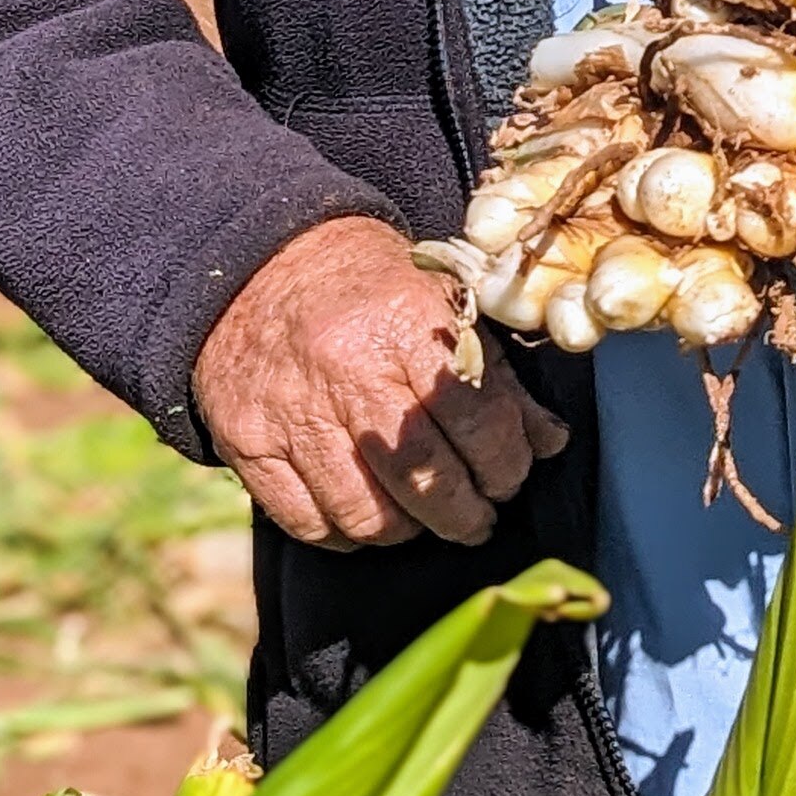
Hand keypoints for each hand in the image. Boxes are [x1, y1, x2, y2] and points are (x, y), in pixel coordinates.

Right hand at [193, 216, 568, 549]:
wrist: (259, 261)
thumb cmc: (367, 286)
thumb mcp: (440, 302)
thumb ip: (497, 374)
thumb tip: (548, 443)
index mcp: (405, 323)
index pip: (477, 420)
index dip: (505, 464)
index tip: (509, 476)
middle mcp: (345, 369)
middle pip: (424, 478)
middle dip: (465, 514)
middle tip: (478, 517)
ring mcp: (290, 410)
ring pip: (365, 515)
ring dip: (407, 530)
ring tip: (422, 517)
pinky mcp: (246, 442)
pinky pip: (307, 523)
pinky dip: (344, 534)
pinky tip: (366, 513)